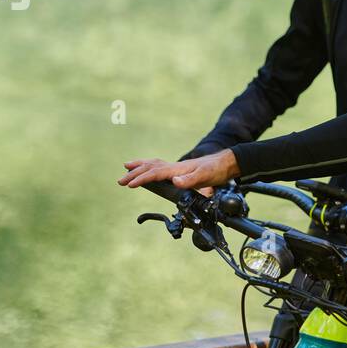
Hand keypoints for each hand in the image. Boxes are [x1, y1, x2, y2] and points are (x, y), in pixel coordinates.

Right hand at [119, 150, 238, 193]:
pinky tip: (148, 169)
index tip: (129, 184)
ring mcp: (177, 167)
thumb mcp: (205, 177)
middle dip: (134, 174)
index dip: (141, 179)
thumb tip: (174, 181)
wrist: (227, 163)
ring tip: (126, 167)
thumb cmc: (216, 170)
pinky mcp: (180, 169)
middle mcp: (175, 166)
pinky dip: (149, 166)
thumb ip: (190, 180)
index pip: (155, 173)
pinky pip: (159, 166)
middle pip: (150, 168)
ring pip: (153, 164)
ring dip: (139, 166)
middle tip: (120, 181)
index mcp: (178, 169)